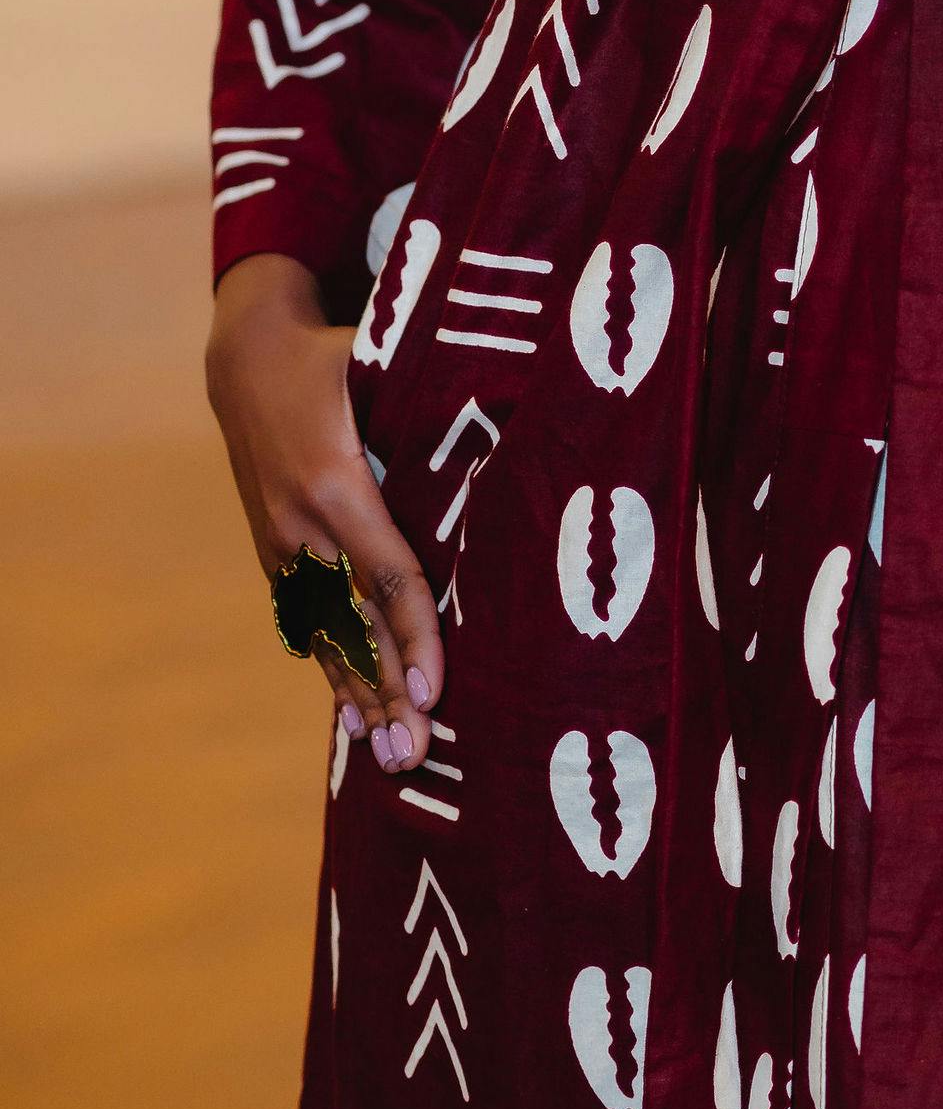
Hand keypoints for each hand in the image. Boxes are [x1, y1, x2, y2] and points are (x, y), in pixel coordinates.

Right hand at [205, 251, 441, 775]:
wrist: (247, 354)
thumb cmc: (337, 355)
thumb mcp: (384, 368)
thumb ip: (444, 406)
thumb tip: (529, 427)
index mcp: (335, 482)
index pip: (388, 574)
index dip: (415, 635)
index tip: (436, 690)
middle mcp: (301, 525)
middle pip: (354, 621)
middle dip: (388, 690)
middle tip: (418, 753)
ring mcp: (280, 543)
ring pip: (327, 632)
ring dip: (359, 695)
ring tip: (391, 754)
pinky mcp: (273, 550)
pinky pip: (307, 620)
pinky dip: (331, 668)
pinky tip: (353, 714)